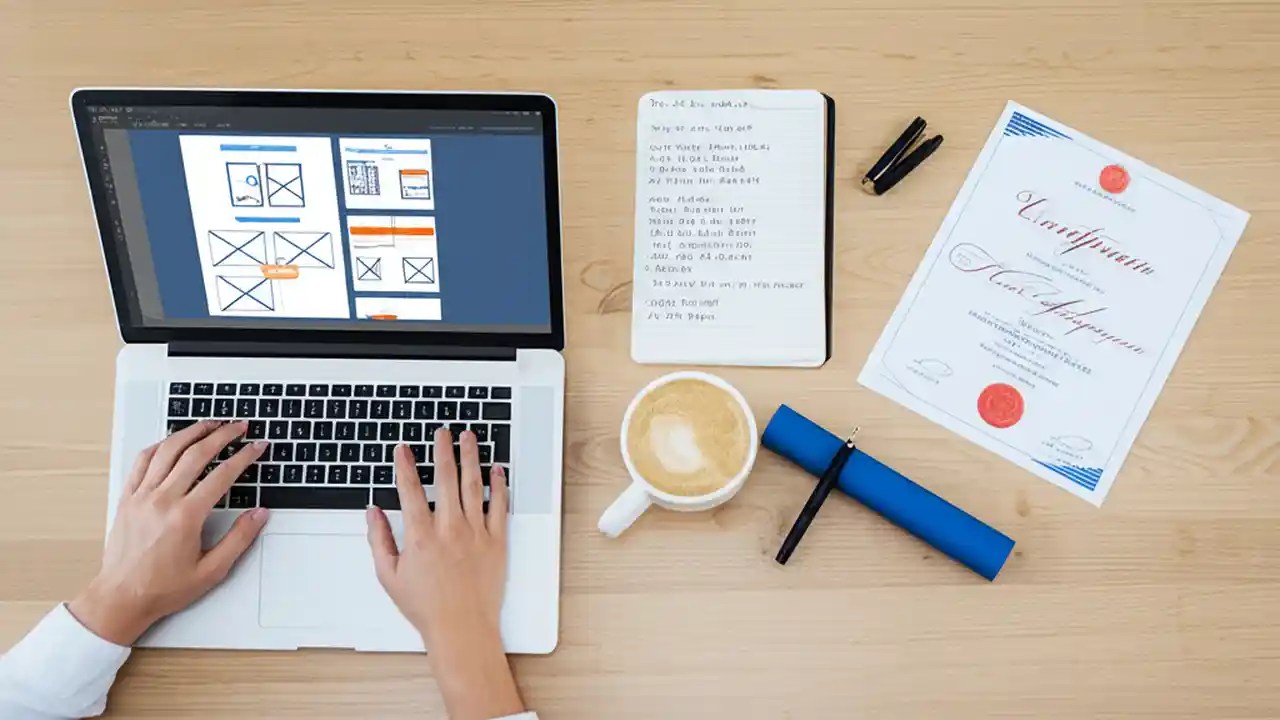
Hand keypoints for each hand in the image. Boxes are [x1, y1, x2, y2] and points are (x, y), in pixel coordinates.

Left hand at [68, 420, 269, 644]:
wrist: (121, 598)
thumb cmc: (162, 589)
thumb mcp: (212, 570)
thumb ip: (239, 539)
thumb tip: (259, 514)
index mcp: (185, 517)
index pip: (222, 475)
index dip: (244, 457)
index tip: (256, 446)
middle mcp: (162, 500)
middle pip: (196, 454)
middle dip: (222, 435)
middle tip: (238, 426)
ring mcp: (141, 496)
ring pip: (168, 450)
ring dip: (191, 432)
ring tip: (209, 423)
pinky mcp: (127, 498)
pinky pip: (142, 461)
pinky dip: (160, 445)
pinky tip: (172, 441)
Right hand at [366, 428, 523, 719]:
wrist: (462, 628)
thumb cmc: (426, 607)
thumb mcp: (389, 576)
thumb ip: (379, 540)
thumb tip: (373, 513)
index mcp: (421, 536)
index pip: (410, 490)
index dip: (406, 465)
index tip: (404, 449)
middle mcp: (449, 528)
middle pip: (446, 478)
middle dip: (442, 450)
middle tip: (442, 432)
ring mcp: (475, 533)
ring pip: (473, 485)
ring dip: (471, 457)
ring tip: (469, 437)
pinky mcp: (496, 541)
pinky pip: (498, 506)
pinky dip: (499, 485)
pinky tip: (498, 469)